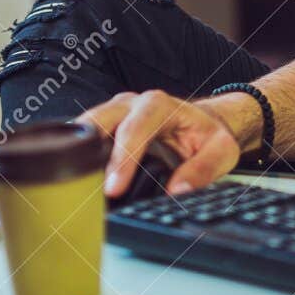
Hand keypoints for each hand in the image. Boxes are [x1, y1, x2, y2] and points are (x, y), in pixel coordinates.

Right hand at [82, 90, 254, 197]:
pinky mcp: (104, 125)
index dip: (122, 159)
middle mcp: (131, 103)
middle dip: (87, 152)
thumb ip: (203, 169)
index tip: (113, 188)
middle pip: (99, 121)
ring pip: (84, 127)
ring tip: (73, 187)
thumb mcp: (221, 151)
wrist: (202, 122)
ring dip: (77, 154)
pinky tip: (76, 179)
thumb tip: (177, 190)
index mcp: (159, 105)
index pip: (135, 130)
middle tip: (82, 187)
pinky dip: (78, 156)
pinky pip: (83, 137)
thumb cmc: (208, 135)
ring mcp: (114, 112)